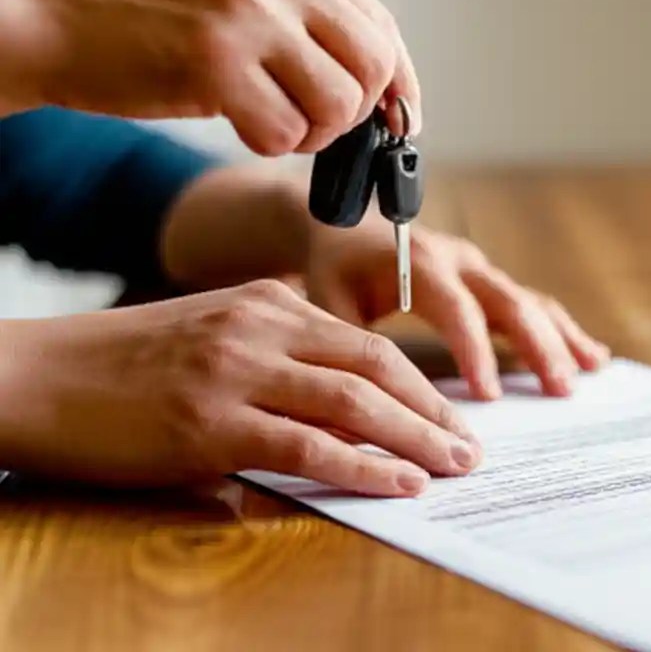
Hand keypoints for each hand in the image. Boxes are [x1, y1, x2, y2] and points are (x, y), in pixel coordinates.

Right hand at [0, 0, 418, 151]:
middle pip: (375, 66)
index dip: (399, 84)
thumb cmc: (148, 17)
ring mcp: (246, 11)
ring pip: (339, 105)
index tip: (401, 121)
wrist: (51, 19)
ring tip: (269, 117)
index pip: (382, 25)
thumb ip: (310, 22)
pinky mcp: (215, 60)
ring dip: (311, 132)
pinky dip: (269, 144)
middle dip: (356, 112)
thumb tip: (389, 91)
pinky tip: (236, 122)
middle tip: (314, 123)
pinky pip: (286, 133)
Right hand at [0, 280, 478, 495]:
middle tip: (471, 447)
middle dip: (432, 411)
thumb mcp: (212, 330)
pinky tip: (400, 484)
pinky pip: (307, 448)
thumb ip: (275, 346)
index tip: (452, 414)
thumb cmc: (124, 363)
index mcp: (269, 303)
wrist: (36, 374)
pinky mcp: (211, 422)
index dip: (419, 382)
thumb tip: (335, 386)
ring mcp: (237, 372)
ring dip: (415, 440)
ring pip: (354, 405)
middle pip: (375, 368)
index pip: (367, 344)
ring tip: (455, 467)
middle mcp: (262, 328)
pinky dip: (363, 468)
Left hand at [307, 220, 610, 399]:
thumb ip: (351, 344)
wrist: (342, 225)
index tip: (487, 396)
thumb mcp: (328, 302)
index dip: (475, 351)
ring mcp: (480, 270)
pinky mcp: (489, 282)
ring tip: (589, 372)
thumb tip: (364, 400)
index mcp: (421, 264)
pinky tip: (593, 356)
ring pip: (530, 301)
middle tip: (561, 389)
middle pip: (510, 302)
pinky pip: (533, 304)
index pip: (458, 309)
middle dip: (539, 345)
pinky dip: (562, 330)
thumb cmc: (333, 268)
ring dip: (560, 338)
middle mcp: (460, 261)